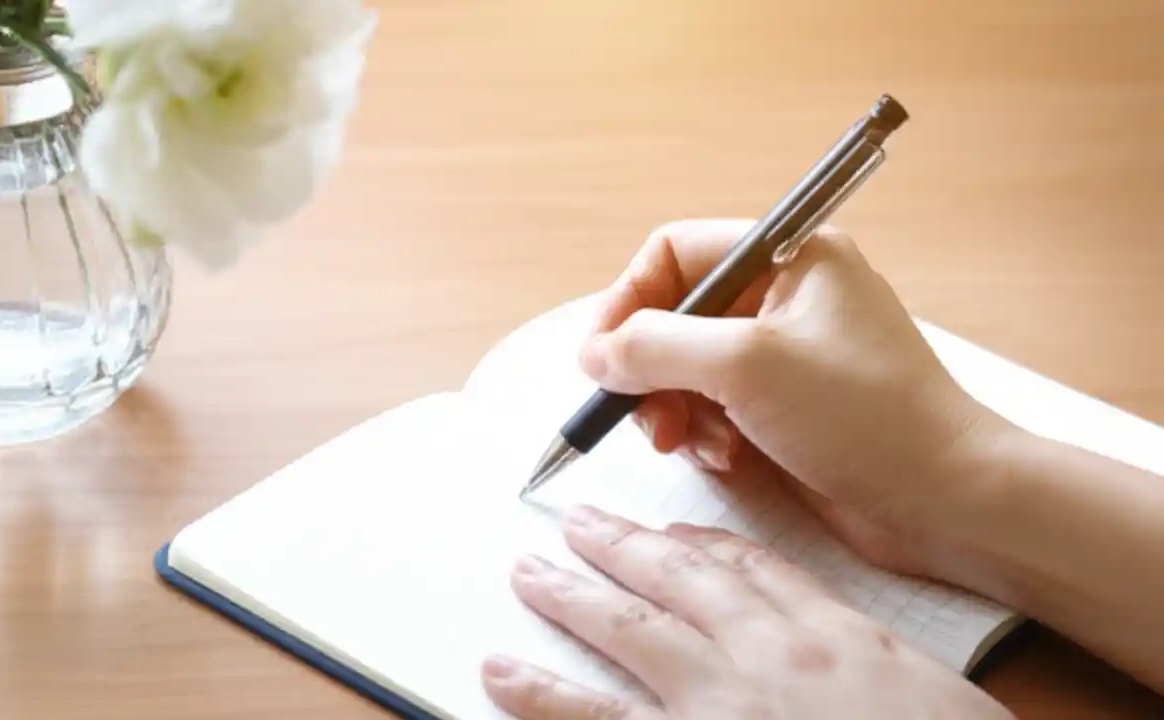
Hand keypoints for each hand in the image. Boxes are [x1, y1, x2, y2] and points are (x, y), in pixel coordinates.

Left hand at [481, 507, 1013, 719]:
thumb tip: (857, 663)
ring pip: (630, 630)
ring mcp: (717, 705)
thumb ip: (876, 667)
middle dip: (623, 547)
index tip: (679, 532)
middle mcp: (768, 658)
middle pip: (681, 581)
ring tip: (526, 574)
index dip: (711, 546)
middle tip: (577, 523)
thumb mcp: (937, 697)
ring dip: (572, 598)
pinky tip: (502, 676)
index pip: (761, 572)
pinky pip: (599, 718)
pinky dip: (546, 697)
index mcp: (836, 639)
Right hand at [575, 219, 1002, 576]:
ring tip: (695, 444)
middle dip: (651, 369)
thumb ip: (654, 346)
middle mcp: (786, 297)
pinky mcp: (788, 409)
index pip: (674, 252)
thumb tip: (592, 352)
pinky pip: (715, 409)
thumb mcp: (746, 366)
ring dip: (677, 409)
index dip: (628, 300)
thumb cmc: (865, 416)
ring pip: (688, 369)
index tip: (601, 357)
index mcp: (789, 256)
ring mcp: (787, 356)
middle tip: (648, 419)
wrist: (948, 500)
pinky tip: (732, 459)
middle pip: (675, 316)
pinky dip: (708, 435)